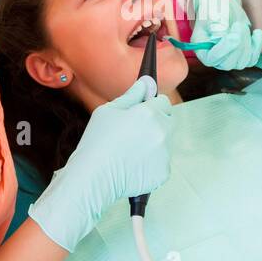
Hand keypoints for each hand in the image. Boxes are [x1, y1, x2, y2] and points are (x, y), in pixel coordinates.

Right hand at [29, 78, 173, 251]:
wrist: (92, 178)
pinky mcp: (163, 172)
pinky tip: (132, 165)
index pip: (163, 101)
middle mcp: (162, 132)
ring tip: (128, 151)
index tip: (141, 112)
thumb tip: (147, 82)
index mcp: (149, 113)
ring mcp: (165, 153)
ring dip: (153, 143)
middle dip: (156, 123)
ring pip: (165, 142)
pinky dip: (151, 164)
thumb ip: (132, 95)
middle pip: (168, 120)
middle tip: (133, 133)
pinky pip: (161, 163)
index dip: (151, 105)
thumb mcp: (108, 111)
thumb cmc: (96, 143)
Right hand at [189, 0, 261, 70]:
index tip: (234, 36)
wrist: (222, 7)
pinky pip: (252, 58)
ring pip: (242, 61)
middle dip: (238, 45)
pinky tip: (257, 33)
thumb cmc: (213, 9)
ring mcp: (229, 59)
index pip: (212, 58)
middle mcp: (215, 59)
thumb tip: (222, 36)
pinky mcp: (242, 56)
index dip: (224, 49)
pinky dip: (256, 47)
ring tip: (242, 25)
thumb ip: (214, 25)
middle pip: (229, 63)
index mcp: (202, 50)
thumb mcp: (210, 14)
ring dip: (247, 44)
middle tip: (239, 25)